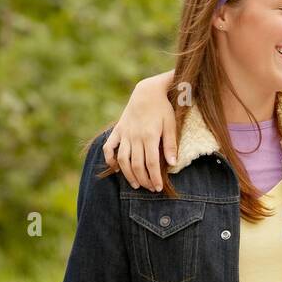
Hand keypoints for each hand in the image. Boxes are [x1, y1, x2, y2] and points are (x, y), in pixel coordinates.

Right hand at [103, 72, 176, 190]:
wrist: (147, 92)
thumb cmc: (163, 109)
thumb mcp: (171, 124)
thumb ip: (171, 144)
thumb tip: (173, 163)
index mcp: (149, 136)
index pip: (151, 163)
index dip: (154, 177)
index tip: (158, 188)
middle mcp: (135, 137)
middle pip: (137, 165)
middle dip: (143, 179)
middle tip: (150, 188)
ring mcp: (124, 134)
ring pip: (122, 160)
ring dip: (128, 174)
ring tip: (136, 184)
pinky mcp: (117, 131)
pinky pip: (109, 147)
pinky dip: (110, 159)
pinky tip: (116, 169)